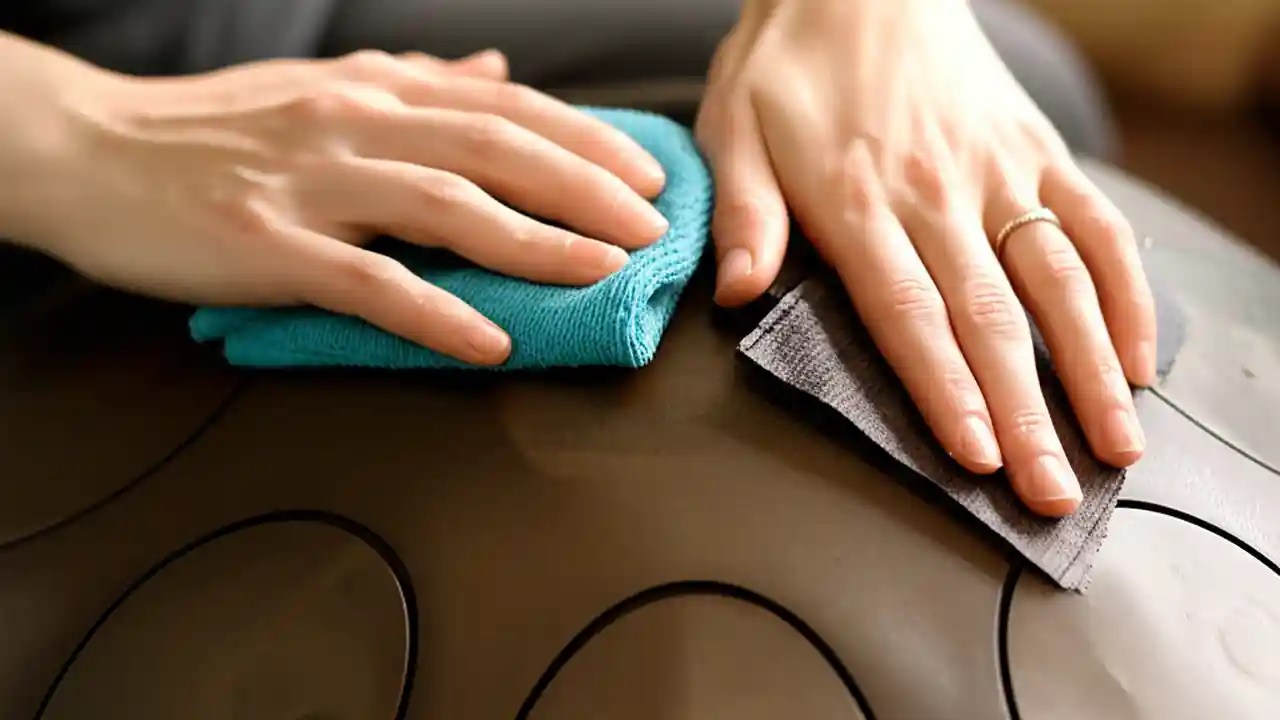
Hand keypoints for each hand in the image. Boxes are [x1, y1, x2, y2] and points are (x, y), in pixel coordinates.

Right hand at [5, 40, 667, 365]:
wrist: (89, 152)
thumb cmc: (211, 129)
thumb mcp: (322, 87)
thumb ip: (415, 83)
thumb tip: (495, 70)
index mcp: (373, 90)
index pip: (504, 107)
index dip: (586, 140)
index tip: (648, 174)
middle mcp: (355, 125)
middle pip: (495, 149)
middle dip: (586, 188)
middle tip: (653, 229)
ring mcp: (312, 184)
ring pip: (446, 207)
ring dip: (534, 242)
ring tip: (603, 273)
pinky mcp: (269, 246)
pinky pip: (367, 281)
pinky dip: (435, 312)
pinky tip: (490, 340)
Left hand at [696, 0, 1156, 515]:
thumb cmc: (789, 63)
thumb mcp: (734, 128)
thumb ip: (742, 216)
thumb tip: (736, 294)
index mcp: (858, 201)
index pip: (910, 314)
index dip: (945, 390)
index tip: (977, 459)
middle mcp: (939, 193)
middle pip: (992, 318)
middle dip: (1026, 414)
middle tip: (1053, 493)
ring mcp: (1000, 171)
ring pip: (1059, 280)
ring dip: (1092, 368)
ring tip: (1115, 446)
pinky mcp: (1038, 150)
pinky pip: (1096, 224)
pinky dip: (1126, 292)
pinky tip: (1139, 358)